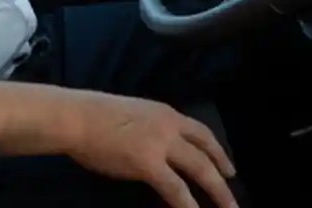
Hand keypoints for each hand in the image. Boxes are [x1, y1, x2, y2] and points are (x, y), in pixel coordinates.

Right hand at [65, 91, 238, 207]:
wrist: (77, 117)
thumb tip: (160, 152)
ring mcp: (161, 144)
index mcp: (166, 113)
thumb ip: (151, 130)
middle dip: (223, 174)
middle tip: (233, 192)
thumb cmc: (95, 117)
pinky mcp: (148, 164)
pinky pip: (175, 189)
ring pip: (200, 169)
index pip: (201, 132)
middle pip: (206, 151)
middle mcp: (170, 126)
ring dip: (217, 191)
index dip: (217, 150)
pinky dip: (188, 204)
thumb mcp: (134, 115)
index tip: (227, 166)